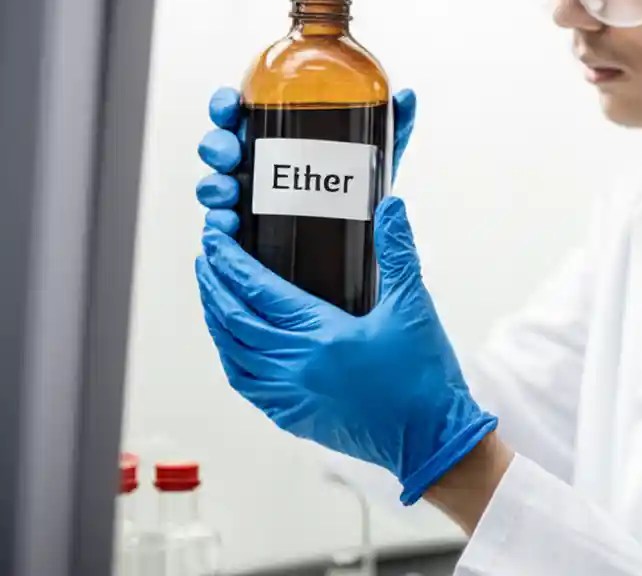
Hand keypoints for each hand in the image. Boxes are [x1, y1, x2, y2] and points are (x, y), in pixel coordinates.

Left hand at [195, 197, 497, 503]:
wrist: (431, 439)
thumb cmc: (423, 378)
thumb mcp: (414, 306)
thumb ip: (398, 252)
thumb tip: (391, 207)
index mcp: (322, 335)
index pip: (258, 290)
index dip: (231, 262)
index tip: (215, 240)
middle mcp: (297, 366)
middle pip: (235, 320)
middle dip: (214, 285)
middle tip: (206, 257)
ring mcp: (291, 396)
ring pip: (233, 354)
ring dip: (216, 322)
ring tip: (211, 296)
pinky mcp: (295, 417)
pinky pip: (246, 385)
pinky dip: (231, 359)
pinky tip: (233, 347)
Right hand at [196, 86, 416, 233]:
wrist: (365, 256)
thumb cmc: (364, 198)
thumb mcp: (377, 162)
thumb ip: (392, 129)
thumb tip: (407, 95)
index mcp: (281, 140)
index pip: (242, 114)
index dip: (226, 105)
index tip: (230, 106)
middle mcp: (260, 169)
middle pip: (221, 147)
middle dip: (216, 145)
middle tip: (231, 154)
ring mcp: (252, 202)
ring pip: (215, 186)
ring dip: (212, 185)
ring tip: (230, 193)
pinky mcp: (251, 237)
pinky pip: (223, 228)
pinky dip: (218, 224)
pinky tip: (226, 225)